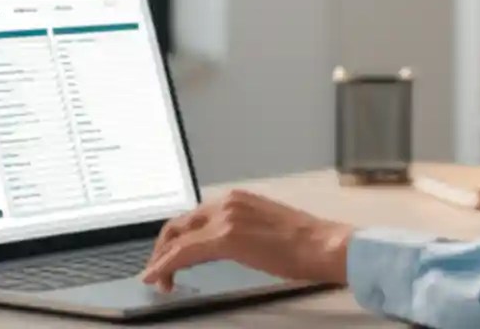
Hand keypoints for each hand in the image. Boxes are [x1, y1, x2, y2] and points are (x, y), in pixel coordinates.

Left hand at [140, 189, 355, 292]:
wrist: (323, 245)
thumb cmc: (305, 243)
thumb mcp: (265, 228)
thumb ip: (242, 231)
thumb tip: (226, 246)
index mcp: (238, 199)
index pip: (195, 217)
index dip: (177, 238)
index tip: (169, 255)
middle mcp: (228, 203)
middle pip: (180, 224)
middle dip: (162, 248)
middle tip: (156, 270)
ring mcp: (226, 219)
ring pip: (177, 237)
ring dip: (161, 259)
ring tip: (157, 279)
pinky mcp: (225, 238)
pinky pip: (183, 252)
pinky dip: (164, 265)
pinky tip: (158, 277)